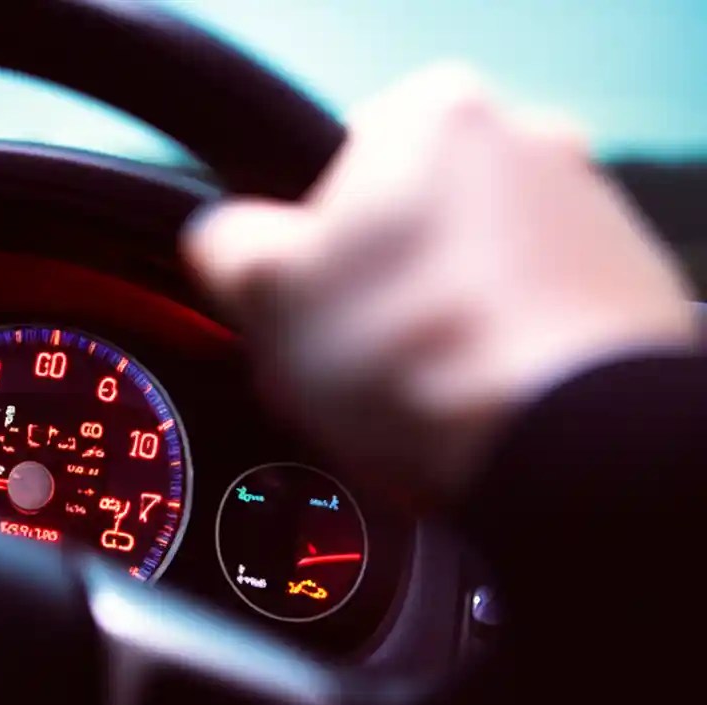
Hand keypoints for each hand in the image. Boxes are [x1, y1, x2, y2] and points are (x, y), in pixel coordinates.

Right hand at [183, 64, 696, 499]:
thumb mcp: (262, 291)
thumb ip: (223, 242)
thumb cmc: (410, 351)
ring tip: (414, 396)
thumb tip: (223, 240)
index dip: (304, 244)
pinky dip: (497, 353)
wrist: (568, 446)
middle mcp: (527, 140)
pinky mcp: (629, 287)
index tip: (304, 301)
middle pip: (407, 220)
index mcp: (431, 111)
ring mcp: (589, 214)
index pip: (332, 165)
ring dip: (435, 322)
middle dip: (374, 286)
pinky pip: (531, 316)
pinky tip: (473, 404)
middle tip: (351, 358)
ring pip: (468, 273)